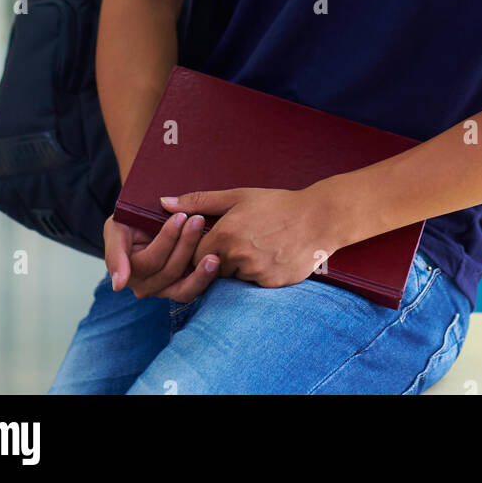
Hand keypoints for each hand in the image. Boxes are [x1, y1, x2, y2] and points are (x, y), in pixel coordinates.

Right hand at [103, 212, 220, 302]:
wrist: (145, 222)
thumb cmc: (128, 223)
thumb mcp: (115, 229)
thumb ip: (115, 253)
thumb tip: (118, 285)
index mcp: (127, 272)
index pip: (150, 259)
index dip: (166, 239)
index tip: (180, 218)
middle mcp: (144, 286)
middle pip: (169, 270)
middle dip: (185, 243)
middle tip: (198, 218)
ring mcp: (163, 290)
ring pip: (182, 286)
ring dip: (199, 268)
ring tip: (213, 251)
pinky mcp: (181, 289)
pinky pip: (192, 290)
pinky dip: (205, 278)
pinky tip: (216, 262)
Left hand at [158, 187, 340, 287]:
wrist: (317, 218)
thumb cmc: (276, 204)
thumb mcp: (238, 196)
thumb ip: (199, 201)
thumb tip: (163, 202)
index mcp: (225, 235)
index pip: (193, 255)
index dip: (200, 249)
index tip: (211, 240)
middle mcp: (237, 258)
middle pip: (212, 269)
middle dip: (219, 259)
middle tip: (238, 242)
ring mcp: (255, 274)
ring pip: (233, 279)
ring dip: (238, 268)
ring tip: (257, 246)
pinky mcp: (270, 286)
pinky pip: (252, 286)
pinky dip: (257, 275)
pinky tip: (269, 256)